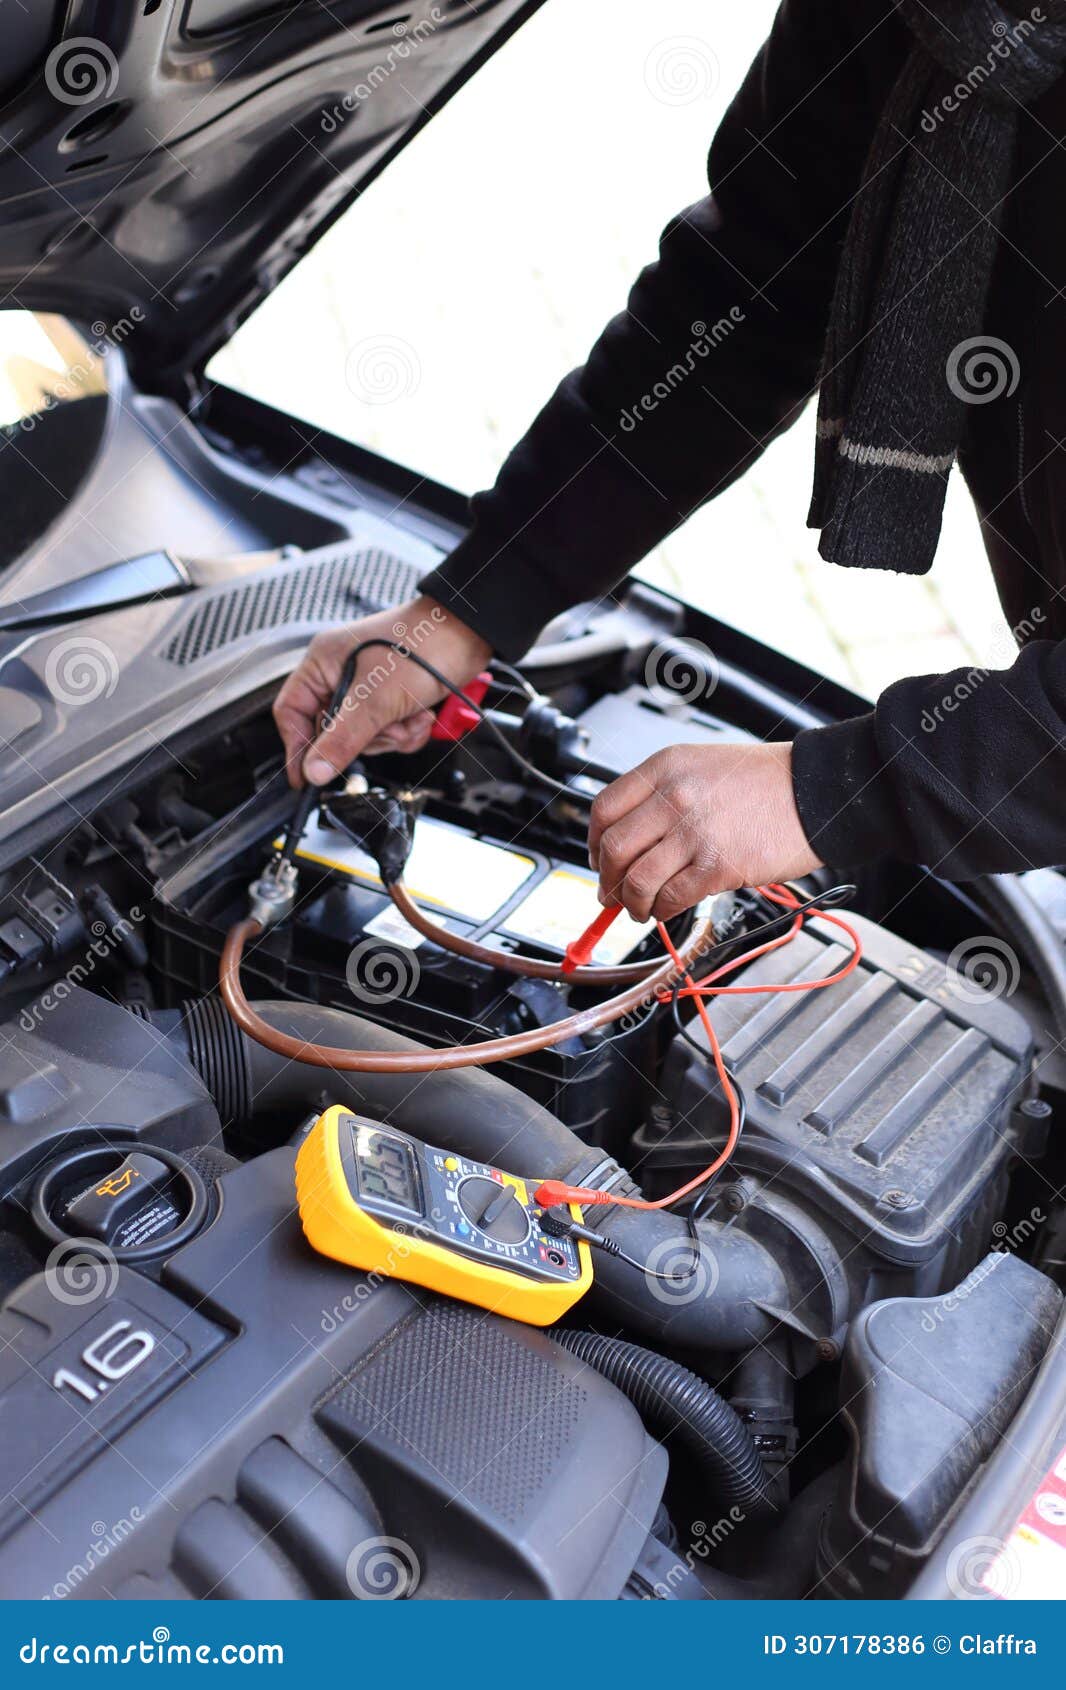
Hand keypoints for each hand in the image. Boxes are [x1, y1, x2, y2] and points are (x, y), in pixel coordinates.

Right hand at [273, 596, 491, 786]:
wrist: (468, 634)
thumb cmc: (421, 645)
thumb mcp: (375, 699)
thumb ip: (341, 739)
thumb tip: (314, 771)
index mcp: (323, 664)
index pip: (292, 713)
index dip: (297, 747)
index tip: (304, 778)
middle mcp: (341, 676)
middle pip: (332, 733)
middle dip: (366, 739)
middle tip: (385, 728)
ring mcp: (368, 689)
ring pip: (365, 738)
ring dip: (392, 735)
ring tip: (409, 715)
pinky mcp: (393, 700)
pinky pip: (389, 734)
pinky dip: (407, 732)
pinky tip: (420, 716)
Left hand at [588, 741, 822, 921]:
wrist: (818, 790)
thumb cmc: (768, 781)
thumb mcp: (703, 766)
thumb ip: (664, 795)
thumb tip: (630, 840)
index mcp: (666, 767)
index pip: (604, 809)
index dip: (592, 842)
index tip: (597, 859)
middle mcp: (674, 796)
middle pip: (613, 848)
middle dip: (607, 880)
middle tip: (611, 893)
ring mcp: (695, 831)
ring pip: (636, 880)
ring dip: (631, 903)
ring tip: (639, 909)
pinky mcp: (717, 865)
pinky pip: (670, 897)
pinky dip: (660, 911)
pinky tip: (666, 910)